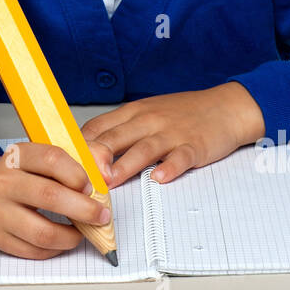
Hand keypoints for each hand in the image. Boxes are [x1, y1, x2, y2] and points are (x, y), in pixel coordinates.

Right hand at [0, 139, 115, 260]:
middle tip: (101, 215)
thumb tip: (106, 171)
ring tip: (82, 231)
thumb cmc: (19, 175)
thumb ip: (77, 158)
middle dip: (84, 209)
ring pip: (43, 231)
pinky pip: (34, 250)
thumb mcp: (40, 158)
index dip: (78, 174)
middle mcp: (2, 182)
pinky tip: (63, 239)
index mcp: (16, 156)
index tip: (92, 186)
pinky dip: (56, 248)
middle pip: (50, 196)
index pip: (52, 159)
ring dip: (71, 236)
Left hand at [80, 83, 263, 187]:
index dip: (80, 146)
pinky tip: (160, 179)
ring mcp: (172, 133)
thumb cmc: (182, 114)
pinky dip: (170, 168)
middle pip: (117, 138)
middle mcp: (149, 121)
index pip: (99, 127)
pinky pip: (180, 157)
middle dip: (97, 157)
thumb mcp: (147, 113)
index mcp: (134, 113)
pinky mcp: (194, 146)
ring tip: (111, 182)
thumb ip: (120, 130)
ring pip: (144, 149)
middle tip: (80, 177)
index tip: (64, 164)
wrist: (225, 107)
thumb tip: (87, 151)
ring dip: (125, 165)